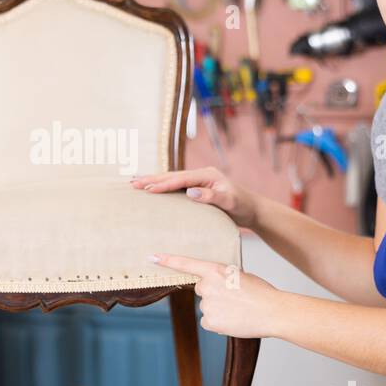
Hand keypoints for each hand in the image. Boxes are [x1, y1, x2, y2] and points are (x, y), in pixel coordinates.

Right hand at [129, 167, 258, 229]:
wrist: (252, 209)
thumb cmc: (242, 206)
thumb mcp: (230, 202)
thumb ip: (212, 197)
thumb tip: (190, 192)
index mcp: (207, 175)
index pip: (181, 179)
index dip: (164, 184)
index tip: (148, 188)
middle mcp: (201, 175)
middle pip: (172, 176)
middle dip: (152, 179)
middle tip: (133, 183)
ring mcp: (198, 181)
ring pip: (172, 179)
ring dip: (154, 181)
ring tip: (135, 183)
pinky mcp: (197, 189)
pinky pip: (176, 186)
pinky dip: (163, 186)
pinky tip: (152, 189)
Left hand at [151, 253, 285, 338]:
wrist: (273, 312)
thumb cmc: (262, 293)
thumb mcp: (241, 275)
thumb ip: (223, 277)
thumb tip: (215, 285)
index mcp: (217, 270)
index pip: (187, 264)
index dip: (168, 260)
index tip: (152, 257)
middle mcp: (208, 286)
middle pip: (202, 289)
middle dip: (214, 293)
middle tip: (235, 297)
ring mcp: (207, 305)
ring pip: (207, 307)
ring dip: (219, 309)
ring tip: (239, 309)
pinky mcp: (209, 322)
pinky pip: (209, 322)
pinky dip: (220, 323)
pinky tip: (234, 320)